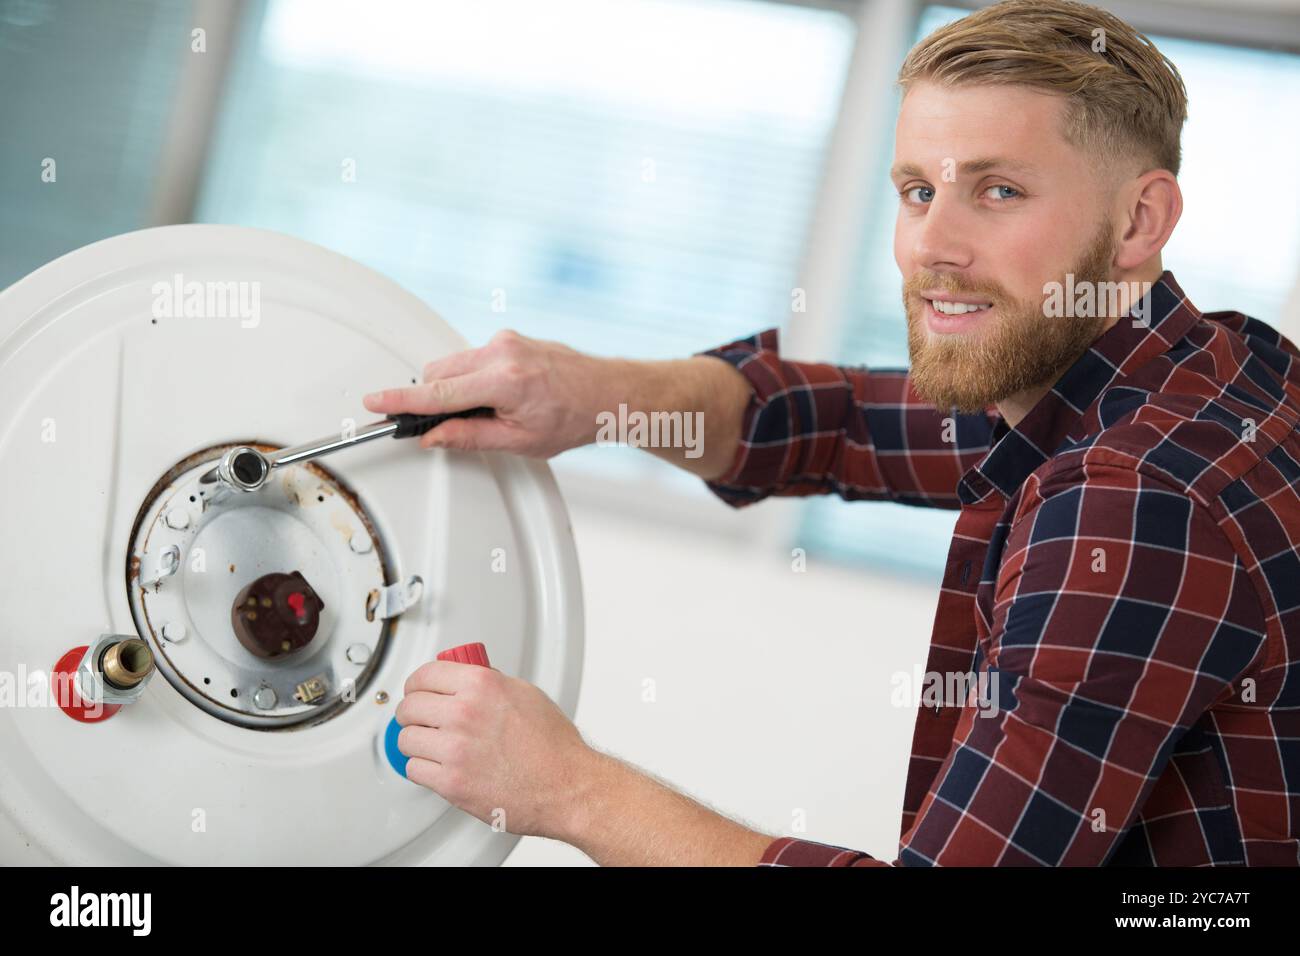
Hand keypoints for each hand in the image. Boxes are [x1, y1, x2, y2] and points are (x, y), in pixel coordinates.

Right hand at [363, 329, 610, 457]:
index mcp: (505, 381)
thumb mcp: (520, 441)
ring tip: (492, 410)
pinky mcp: (508, 337)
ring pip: (453, 364)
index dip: (402, 401)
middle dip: (436, 399)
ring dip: (456, 388)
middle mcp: (502, 352)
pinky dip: (473, 377)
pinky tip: (499, 394)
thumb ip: (469, 437)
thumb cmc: (573, 417)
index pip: (439, 393)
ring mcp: (506, 340)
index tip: (375, 402)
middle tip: (454, 425)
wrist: (607, 393)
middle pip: (439, 374)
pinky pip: (471, 357)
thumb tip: (433, 436)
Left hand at [394, 658, 592, 839]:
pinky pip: (413, 769)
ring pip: (406, 739)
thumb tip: (464, 680)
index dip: (416, 684)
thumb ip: (489, 683)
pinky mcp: (451, 782)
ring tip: (430, 745)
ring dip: (416, 742)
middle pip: (409, 706)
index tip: (417, 691)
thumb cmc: (553, 746)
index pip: (425, 674)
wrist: (566, 786)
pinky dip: (422, 769)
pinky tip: (437, 766)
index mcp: (482, 684)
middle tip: (420, 719)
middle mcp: (465, 712)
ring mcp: (455, 748)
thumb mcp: (524, 694)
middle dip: (412, 713)